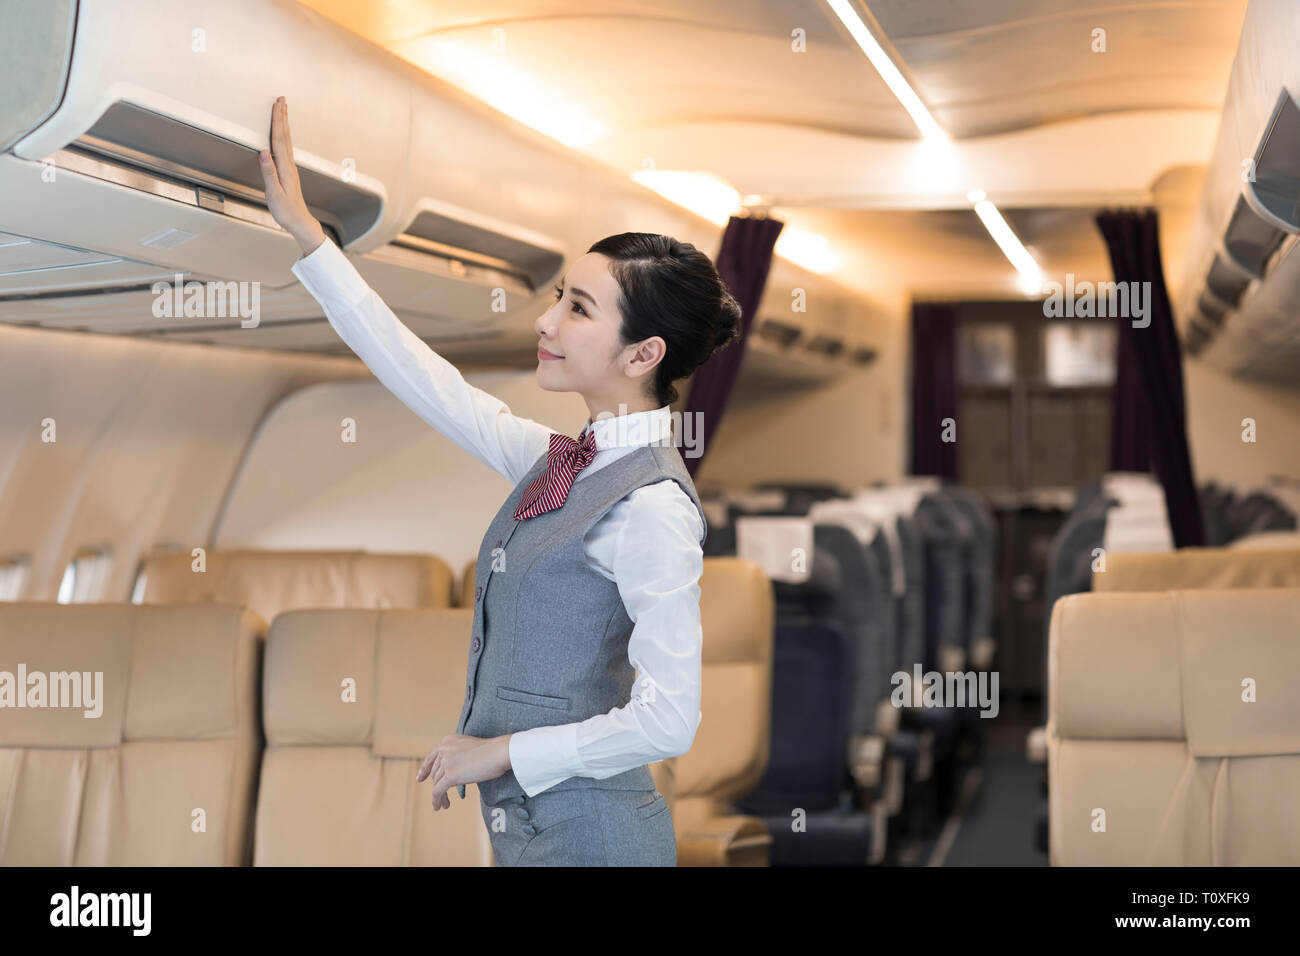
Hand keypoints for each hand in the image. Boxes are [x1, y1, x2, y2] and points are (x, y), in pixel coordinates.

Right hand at [257, 95, 326, 254]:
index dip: (277, 121)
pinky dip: (284, 136)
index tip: (276, 105)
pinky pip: (286, 147)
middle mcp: (289, 165)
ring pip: (287, 140)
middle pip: (285, 135)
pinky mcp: (289, 171)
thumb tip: (263, 152)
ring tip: (283, 110)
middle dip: (282, 116)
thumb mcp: (274, 193)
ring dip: (284, 124)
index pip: (279, 139)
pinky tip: (283, 134)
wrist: (299, 221)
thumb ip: (268, 172)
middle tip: (282, 99)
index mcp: (284, 168)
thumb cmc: (286, 210)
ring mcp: (290, 167)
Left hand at [416, 734, 512, 810]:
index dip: (425, 769)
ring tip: (445, 805)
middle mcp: (444, 749)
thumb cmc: (492, 751)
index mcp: (448, 741)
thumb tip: (454, 772)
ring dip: (439, 795)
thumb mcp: (470, 748)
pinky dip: (437, 800)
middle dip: (437, 785)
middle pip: (435, 772)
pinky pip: (437, 791)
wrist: (498, 752)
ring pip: (436, 783)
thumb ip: (459, 755)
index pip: (432, 756)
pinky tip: (439, 807)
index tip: (421, 778)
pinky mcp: (449, 776)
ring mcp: (446, 762)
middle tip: (441, 798)